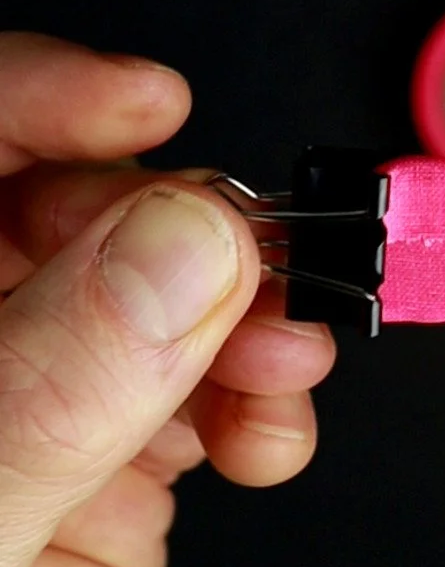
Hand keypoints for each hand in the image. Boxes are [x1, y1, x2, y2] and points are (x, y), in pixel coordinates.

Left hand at [0, 33, 333, 566]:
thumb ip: (50, 397)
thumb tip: (183, 249)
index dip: (42, 102)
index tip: (145, 104)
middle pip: (81, 213)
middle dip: (185, 224)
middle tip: (250, 261)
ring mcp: (52, 403)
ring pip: (171, 296)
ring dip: (251, 313)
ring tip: (281, 358)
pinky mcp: (127, 464)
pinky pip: (216, 392)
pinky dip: (270, 398)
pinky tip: (267, 433)